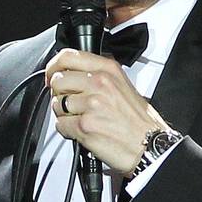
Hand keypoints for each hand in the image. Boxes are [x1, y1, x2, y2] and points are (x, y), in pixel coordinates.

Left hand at [45, 48, 169, 177]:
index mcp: (108, 69)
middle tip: (70, 103)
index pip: (68, 56)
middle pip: (58, 81)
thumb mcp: (123, 85)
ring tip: (81, 119)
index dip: (54, 66)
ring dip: (64, 114)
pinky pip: (60, 125)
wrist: (150, 145)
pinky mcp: (84, 125)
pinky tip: (82, 131)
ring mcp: (91, 104)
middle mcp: (99, 83)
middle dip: (59, 94)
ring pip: (57, 104)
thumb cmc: (139, 121)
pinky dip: (67, 130)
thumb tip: (71, 74)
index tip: (52, 74)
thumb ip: (97, 76)